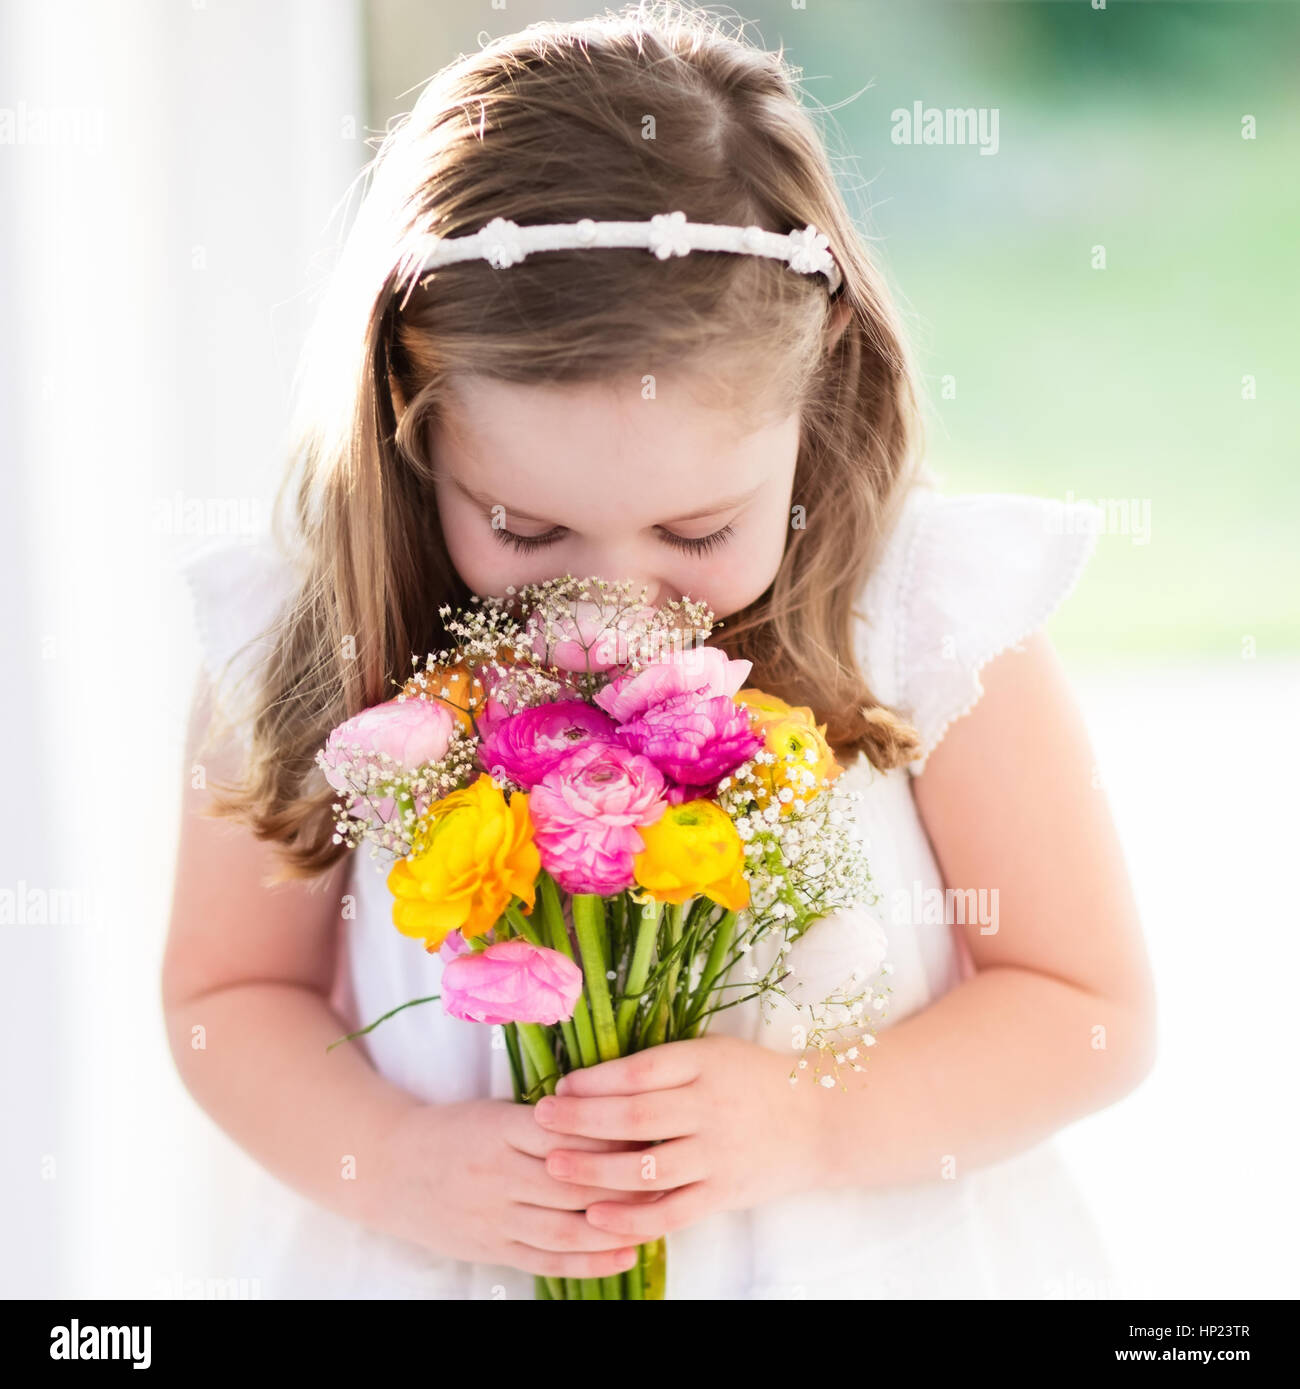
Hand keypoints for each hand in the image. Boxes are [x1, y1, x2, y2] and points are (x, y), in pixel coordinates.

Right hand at [366, 1097, 662, 1280]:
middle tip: (670, 1173)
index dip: (614, 1136)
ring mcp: (495, 1215)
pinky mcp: (492, 1248)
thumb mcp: (495, 1110)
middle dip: (626, 1181)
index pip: (570, 1133)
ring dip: (616, 1226)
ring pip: (565, 1226)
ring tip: (659, 1218)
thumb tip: (612, 1113)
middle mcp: (499, 1173)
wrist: (389, 1168)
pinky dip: (589, 1262)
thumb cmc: (453, 1130)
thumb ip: (545, 1118)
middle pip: (575, 1182)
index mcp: (502, 1128)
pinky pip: (547, 1259)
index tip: (654, 1129)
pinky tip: (624, 1254)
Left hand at [532, 1035, 835, 1244]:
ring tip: (553, 1166)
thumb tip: (594, 1075)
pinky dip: (631, 1217)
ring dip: (594, 1170)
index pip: (638, 1072)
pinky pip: (671, 1210)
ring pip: (646, 1168)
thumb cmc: (753, 1078)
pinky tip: (596, 1215)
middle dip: (580, 1121)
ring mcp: (718, 1154)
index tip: (560, 1085)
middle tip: (540, 1119)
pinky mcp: (724, 1192)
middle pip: (634, 1118)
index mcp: (703, 1064)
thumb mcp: (712, 1053)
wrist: (820, 1119)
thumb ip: (662, 1063)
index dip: (594, 1080)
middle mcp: (709, 1108)